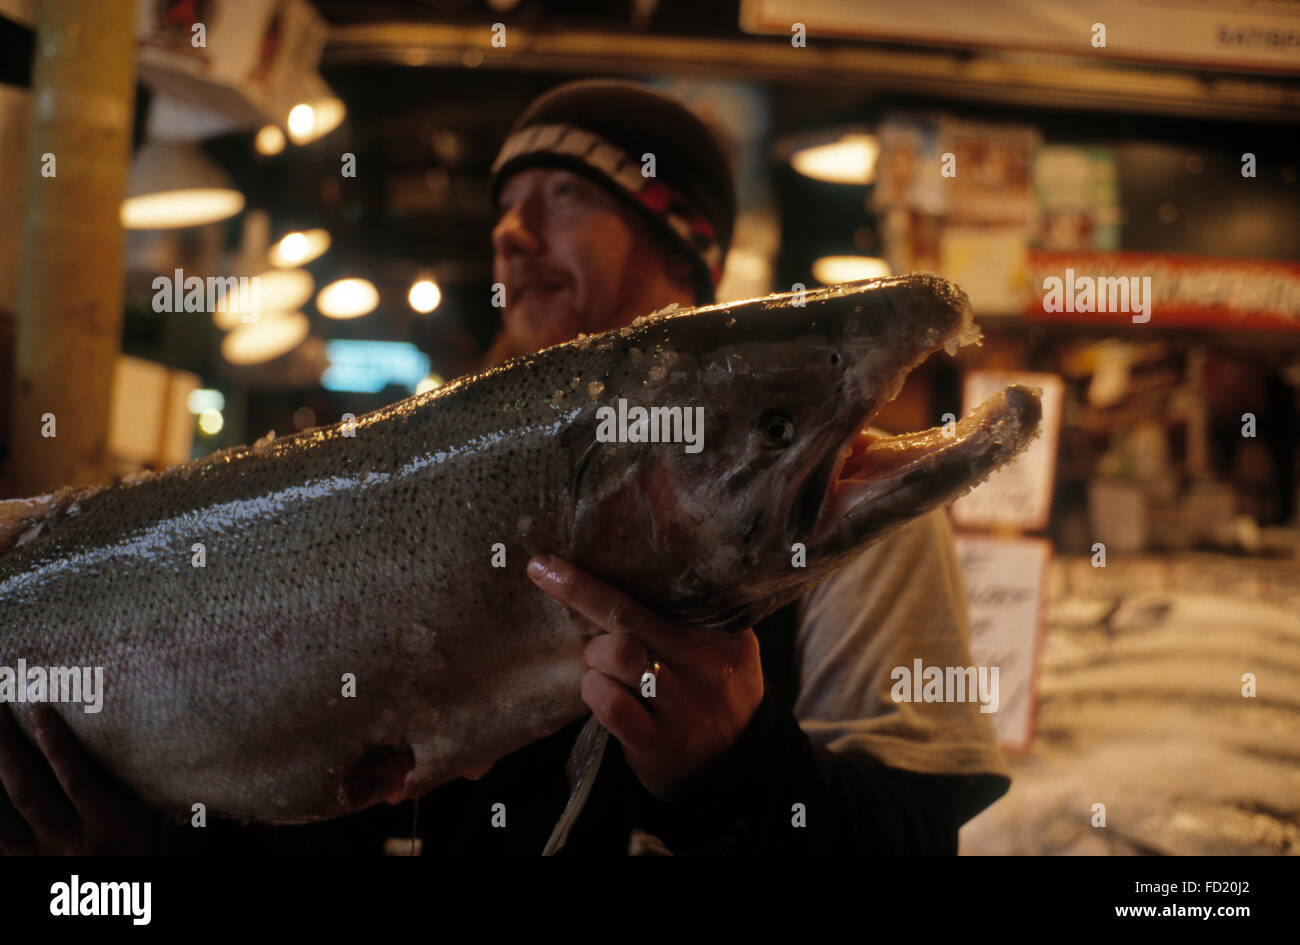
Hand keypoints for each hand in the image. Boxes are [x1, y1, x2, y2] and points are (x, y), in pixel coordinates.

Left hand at [0, 705, 166, 854]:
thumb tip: (142, 740)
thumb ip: (139, 787)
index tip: (38, 710)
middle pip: (27, 791)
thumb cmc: (144, 856)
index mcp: (108, 825)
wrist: (119, 906)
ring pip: (0, 815)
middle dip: (5, 749)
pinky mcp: (18, 867)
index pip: (76, 780)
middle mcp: (68, 841)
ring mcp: (37, 858)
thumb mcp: (153, 822)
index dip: (55, 745)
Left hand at [527, 554, 763, 798]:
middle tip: (544, 570)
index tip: (582, 547)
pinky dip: (593, 690)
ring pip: (617, 655)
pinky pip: (609, 704)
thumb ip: (690, 615)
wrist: (738, 768)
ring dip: (593, 652)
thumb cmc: (715, 692)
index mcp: (722, 634)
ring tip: (596, 659)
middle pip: (630, 614)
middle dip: (579, 589)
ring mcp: (682, 706)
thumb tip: (629, 566)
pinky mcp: (657, 743)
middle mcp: (704, 665)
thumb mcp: (722, 649)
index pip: (670, 589)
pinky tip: (597, 688)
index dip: (621, 566)